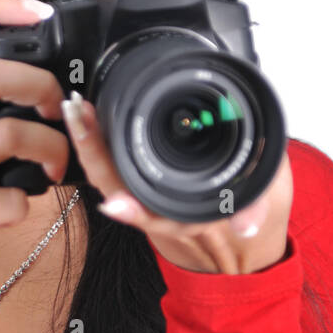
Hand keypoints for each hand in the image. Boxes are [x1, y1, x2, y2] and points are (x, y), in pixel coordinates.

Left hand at [62, 92, 292, 274]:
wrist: (231, 219)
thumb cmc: (241, 204)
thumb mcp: (255, 201)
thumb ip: (253, 209)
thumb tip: (247, 226)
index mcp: (175, 217)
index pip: (143, 212)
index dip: (129, 206)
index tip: (115, 198)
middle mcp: (151, 207)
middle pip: (110, 182)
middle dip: (92, 148)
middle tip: (80, 112)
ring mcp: (139, 191)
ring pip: (103, 171)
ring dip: (88, 139)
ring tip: (77, 106)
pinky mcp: (135, 173)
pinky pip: (108, 160)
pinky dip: (95, 137)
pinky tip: (86, 112)